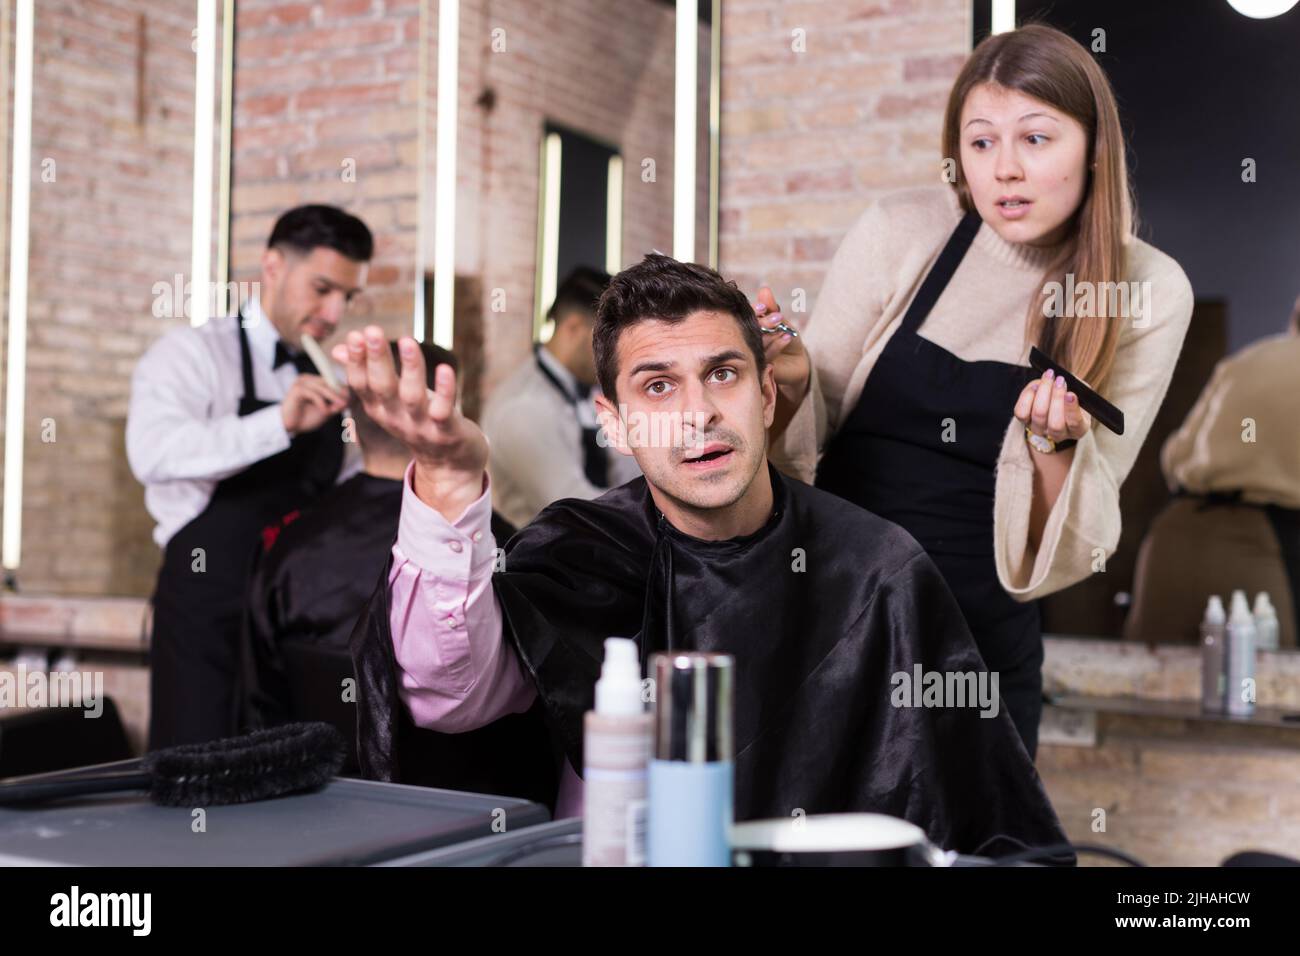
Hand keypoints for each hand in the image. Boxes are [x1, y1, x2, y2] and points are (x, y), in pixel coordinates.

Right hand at [280, 374, 348, 435]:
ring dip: (332, 398)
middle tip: (347, 403)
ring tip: (338, 408)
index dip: (342, 390)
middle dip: (339, 393)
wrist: (288, 426)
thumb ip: (335, 405)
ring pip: (323, 387)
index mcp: (314, 382)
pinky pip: (314, 394)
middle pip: (329, 382)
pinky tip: (325, 411)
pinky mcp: (297, 389)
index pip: (332, 382)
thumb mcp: (325, 411)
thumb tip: (348, 401)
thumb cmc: (305, 418)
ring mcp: (301, 382)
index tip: (351, 401)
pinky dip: (321, 403)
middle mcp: (308, 379)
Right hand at [332, 325, 488, 519]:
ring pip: (413, 397)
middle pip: (382, 388)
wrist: (449, 465)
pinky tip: (445, 369)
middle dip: (377, 359)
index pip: (362, 385)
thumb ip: (366, 375)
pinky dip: (445, 390)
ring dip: (410, 369)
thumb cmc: (418, 421)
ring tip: (408, 341)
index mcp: (379, 410)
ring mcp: (421, 426)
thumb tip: (336, 349)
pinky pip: (444, 410)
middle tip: (372, 331)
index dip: (357, 361)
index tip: (355, 335)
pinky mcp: (447, 431)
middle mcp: (396, 419)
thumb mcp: (389, 401)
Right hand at [753, 287, 808, 401]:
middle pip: (747, 330)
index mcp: (747, 327)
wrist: (798, 361)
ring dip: (769, 334)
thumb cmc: (786, 337)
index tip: (763, 307)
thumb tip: (764, 290)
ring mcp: (750, 356)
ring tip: (782, 327)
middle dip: (762, 322)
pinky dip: (776, 346)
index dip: (752, 311)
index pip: (744, 317)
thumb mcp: (781, 320)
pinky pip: (764, 357)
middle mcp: (745, 341)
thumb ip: (772, 307)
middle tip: (777, 317)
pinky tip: (786, 337)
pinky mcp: (759, 369)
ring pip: (754, 344)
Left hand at [1014, 368, 1092, 448]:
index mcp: (1078, 429)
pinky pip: (1022, 412)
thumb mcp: (1080, 392)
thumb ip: (1077, 389)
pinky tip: (1035, 386)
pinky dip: (1028, 396)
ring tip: (1049, 377)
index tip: (1070, 394)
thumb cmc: (1070, 396)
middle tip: (1060, 381)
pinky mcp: (1025, 421)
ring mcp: (1040, 429)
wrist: (1054, 398)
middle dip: (1057, 399)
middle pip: (1055, 424)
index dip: (1072, 409)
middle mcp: (1058, 434)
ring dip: (1043, 392)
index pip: (1075, 424)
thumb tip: (1064, 381)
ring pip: (1039, 415)